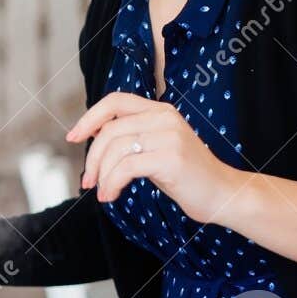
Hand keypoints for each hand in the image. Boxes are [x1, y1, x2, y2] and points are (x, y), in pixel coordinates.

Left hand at [67, 92, 242, 224]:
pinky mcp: (171, 158)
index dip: (89, 117)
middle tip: (88, 182)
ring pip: (115, 149)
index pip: (115, 101)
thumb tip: (93, 138)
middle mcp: (164, 117)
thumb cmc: (186, 176)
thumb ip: (131, 138)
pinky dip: (112, 183)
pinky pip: (126, 167)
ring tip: (103, 193)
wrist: (223, 194)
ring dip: (102, 175)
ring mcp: (169, 136)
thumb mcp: (155, 149)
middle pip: (109, 130)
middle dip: (92, 158)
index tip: (73, 137)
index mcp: (159, 110)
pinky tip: (111, 196)